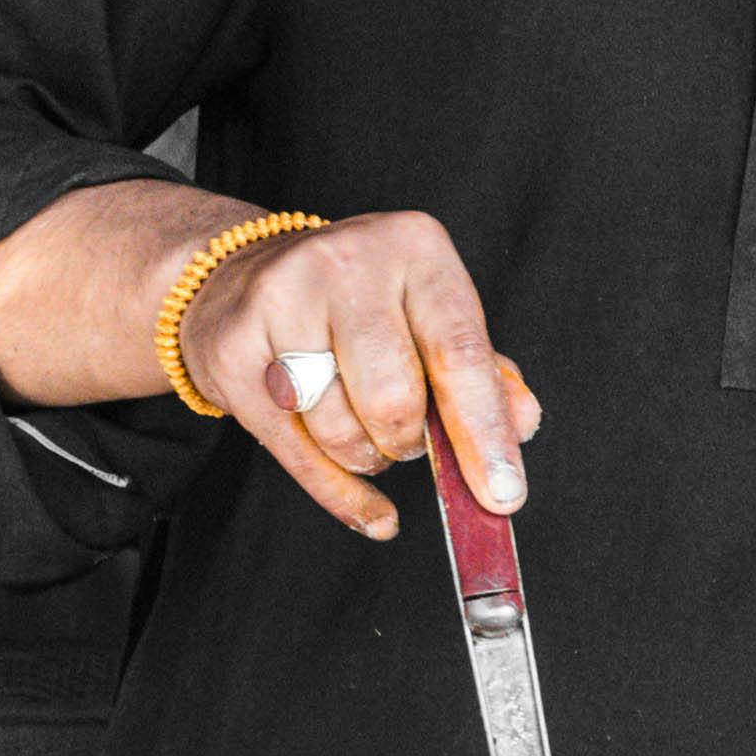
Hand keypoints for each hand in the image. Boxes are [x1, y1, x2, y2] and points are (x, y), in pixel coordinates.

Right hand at [182, 208, 547, 543]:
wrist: (240, 277)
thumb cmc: (358, 303)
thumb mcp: (430, 315)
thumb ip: (484, 370)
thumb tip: (520, 423)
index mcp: (415, 246)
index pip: (460, 352)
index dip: (484, 431)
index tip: (503, 492)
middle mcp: (347, 263)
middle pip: (394, 398)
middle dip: (407, 442)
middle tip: (405, 439)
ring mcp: (282, 300)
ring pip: (340, 428)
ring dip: (365, 455)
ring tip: (363, 429)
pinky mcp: (234, 349)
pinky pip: (295, 451)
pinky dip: (339, 493)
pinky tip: (369, 510)